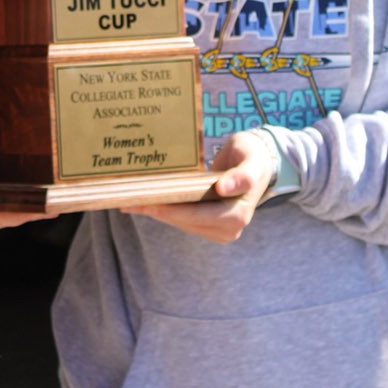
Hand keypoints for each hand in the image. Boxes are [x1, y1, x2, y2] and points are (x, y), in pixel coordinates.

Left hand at [121, 130, 278, 243]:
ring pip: (182, 223)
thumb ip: (242, 175)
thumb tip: (223, 189)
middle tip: (130, 201)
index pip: (200, 215)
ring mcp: (220, 230)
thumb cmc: (252, 156)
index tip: (151, 204)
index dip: (175, 211)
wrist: (257, 163)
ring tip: (130, 201)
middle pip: (187, 222)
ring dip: (157, 213)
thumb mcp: (251, 159)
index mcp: (239, 213)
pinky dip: (164, 212)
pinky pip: (183, 221)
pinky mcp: (209, 227)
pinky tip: (143, 203)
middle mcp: (231, 227)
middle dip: (159, 211)